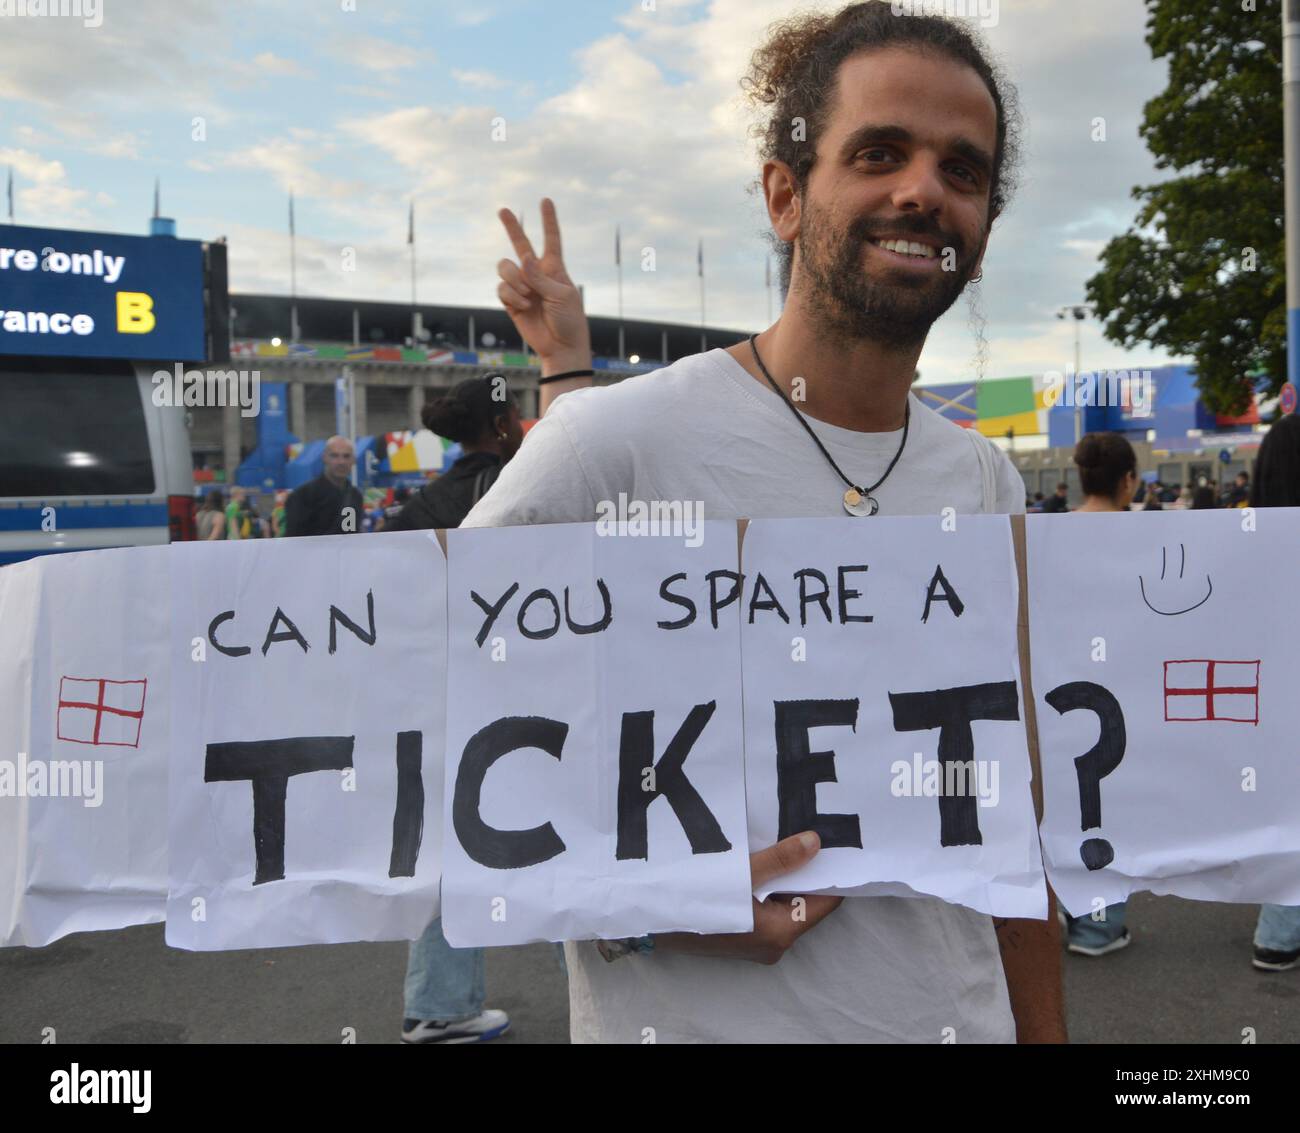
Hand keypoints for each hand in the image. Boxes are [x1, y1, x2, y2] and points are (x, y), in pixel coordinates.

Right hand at [497, 198, 591, 374]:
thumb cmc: (569, 320)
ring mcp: (522, 287)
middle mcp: (536, 274)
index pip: (551, 240)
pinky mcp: (511, 302)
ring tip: (529, 296)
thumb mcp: (562, 295)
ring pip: (506, 267)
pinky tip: (525, 306)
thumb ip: (541, 276)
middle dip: (511, 226)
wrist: (561, 347)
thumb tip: (523, 259)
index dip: (548, 220)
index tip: (546, 201)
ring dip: (515, 279)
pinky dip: (512, 296)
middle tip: (502, 209)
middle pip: (520, 244)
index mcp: (554, 269)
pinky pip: (502, 288)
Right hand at [656, 831, 842, 963]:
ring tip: (782, 840)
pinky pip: (763, 908)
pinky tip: (757, 860)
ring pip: (781, 904)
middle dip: (804, 870)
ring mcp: (755, 942)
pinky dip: (764, 886)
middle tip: (807, 832)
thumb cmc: (697, 897)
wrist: (649, 918)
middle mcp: (773, 944)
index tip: (834, 842)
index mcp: (781, 932)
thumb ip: (780, 859)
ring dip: (781, 877)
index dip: (829, 872)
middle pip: (803, 902)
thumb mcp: (741, 873)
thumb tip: (816, 844)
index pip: (825, 902)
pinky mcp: (738, 935)